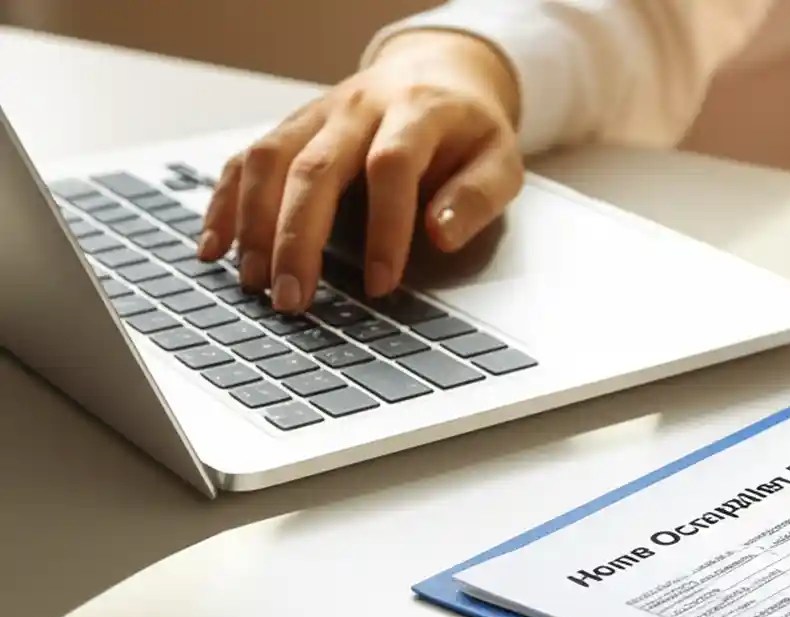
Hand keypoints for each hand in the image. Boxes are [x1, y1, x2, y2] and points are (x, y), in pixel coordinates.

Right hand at [198, 30, 523, 312]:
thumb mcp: (500, 160)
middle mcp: (359, 108)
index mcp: (417, 112)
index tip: (381, 284)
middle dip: (298, 238)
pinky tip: (215, 248)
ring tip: (254, 282)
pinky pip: (246, 160)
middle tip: (292, 299)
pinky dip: (224, 204)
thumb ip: (477, 197)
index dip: (384, 229)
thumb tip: (440, 234)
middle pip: (314, 167)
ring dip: (254, 224)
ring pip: (269, 160)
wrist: (437, 72)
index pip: (389, 167)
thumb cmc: (468, 130)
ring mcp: (318, 115)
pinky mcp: (292, 128)